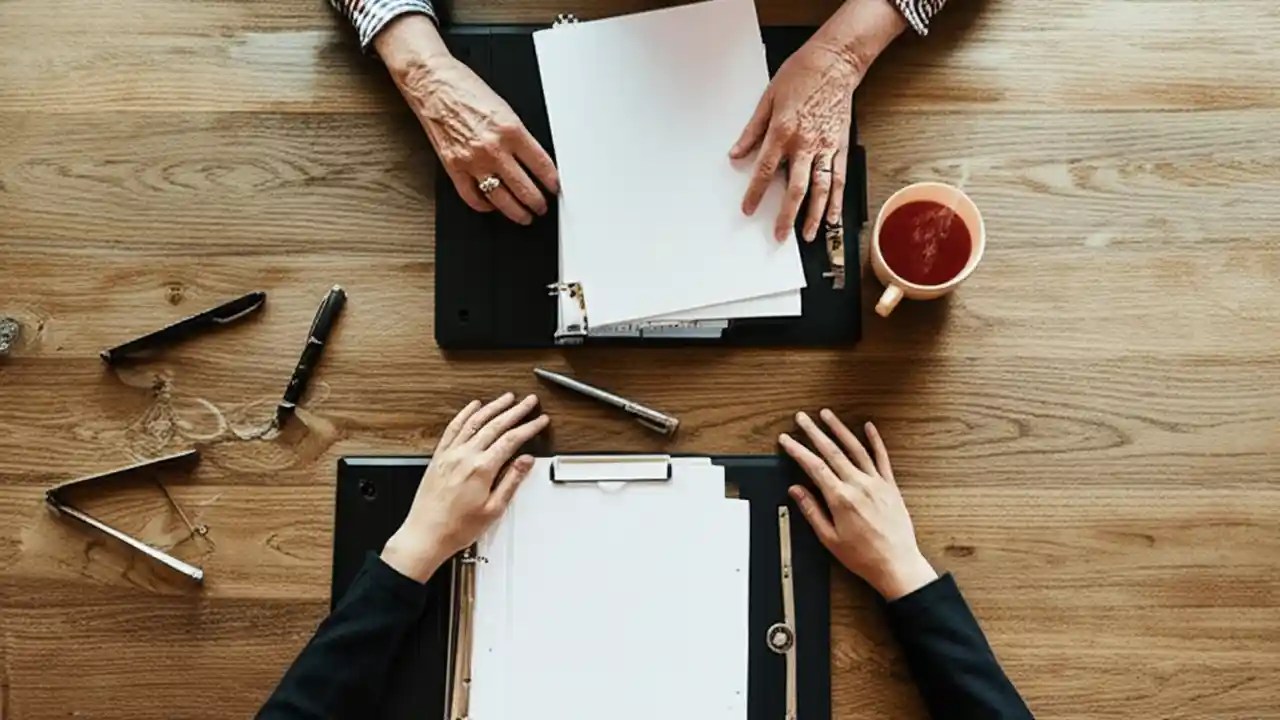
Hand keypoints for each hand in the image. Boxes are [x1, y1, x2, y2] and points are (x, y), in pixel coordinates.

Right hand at [375, 15, 558, 225]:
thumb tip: (533, 160)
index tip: (554, 188)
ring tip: (524, 215)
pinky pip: (472, 197)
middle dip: (538, 203)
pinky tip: (491, 205)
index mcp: (511, 129)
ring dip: (516, 212)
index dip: (552, 182)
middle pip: (524, 188)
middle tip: (542, 207)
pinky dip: (484, 206)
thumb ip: (519, 136)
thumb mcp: (505, 107)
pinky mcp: (453, 167)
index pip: (542, 166)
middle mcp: (493, 148)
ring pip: (501, 199)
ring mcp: (472, 161)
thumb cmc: (464, 88)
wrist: (432, 82)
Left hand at [381, 394, 549, 581]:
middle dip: (516, 411)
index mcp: (481, 469)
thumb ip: (511, 481)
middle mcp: (464, 456)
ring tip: (507, 398)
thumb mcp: (493, 510)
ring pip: (475, 421)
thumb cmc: (456, 528)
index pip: (511, 440)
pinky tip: (473, 407)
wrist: (425, 535)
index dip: (528, 427)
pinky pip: (453, 428)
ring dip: (493, 407)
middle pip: (495, 425)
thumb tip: (526, 462)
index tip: (539, 421)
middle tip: (529, 402)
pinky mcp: (439, 456)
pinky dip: (465, 414)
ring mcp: (450, 454)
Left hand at [731, 40, 860, 242]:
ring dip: (813, 215)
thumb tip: (735, 153)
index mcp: (783, 132)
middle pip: (795, 188)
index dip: (755, 193)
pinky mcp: (841, 147)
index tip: (747, 210)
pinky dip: (836, 200)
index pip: (765, 171)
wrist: (834, 62)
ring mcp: (826, 147)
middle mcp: (806, 144)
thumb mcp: (767, 99)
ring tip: (807, 235)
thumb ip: (752, 131)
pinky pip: (839, 179)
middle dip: (786, 215)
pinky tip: (831, 217)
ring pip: (820, 189)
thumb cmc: (800, 75)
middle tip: (779, 235)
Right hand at [780, 410, 937, 600]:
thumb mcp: (829, 538)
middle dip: (814, 432)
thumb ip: (812, 511)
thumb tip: (796, 491)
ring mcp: (876, 483)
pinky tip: (869, 427)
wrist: (896, 564)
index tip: (787, 440)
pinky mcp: (890, 486)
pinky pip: (882, 458)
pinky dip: (875, 440)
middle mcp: (859, 486)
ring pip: (855, 448)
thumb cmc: (864, 556)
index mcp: (841, 499)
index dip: (798, 450)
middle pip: (832, 451)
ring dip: (839, 429)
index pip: (814, 466)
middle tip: (802, 418)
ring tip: (827, 415)